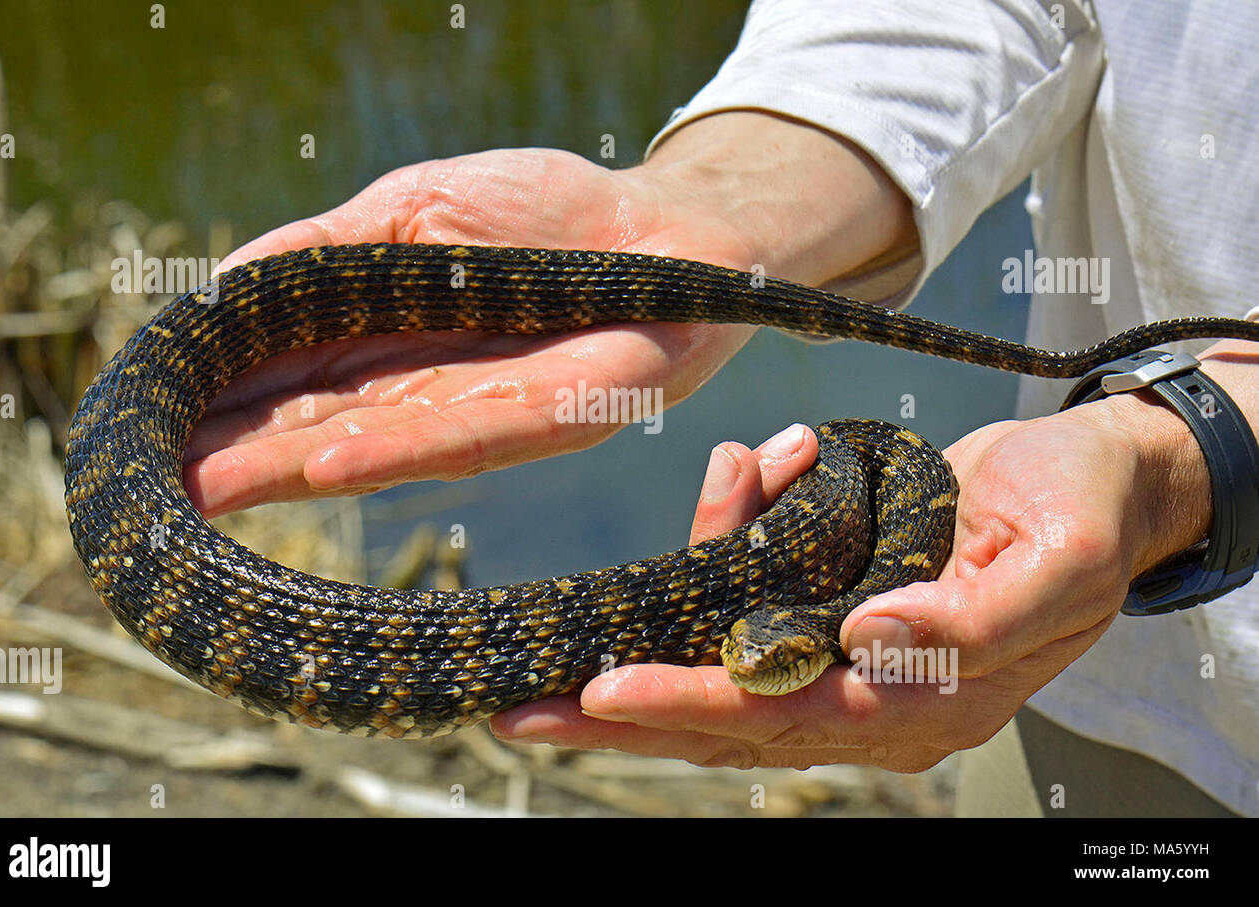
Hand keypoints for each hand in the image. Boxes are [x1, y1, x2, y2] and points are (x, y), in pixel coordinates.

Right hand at [185, 148, 757, 515]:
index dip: (216, 404)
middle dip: (234, 458)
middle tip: (149, 493)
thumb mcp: (412, 211)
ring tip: (204, 488)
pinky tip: (324, 463)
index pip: (283, 381)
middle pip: (315, 428)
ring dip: (288, 469)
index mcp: (383, 344)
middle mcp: (422, 392)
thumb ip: (323, 253)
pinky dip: (394, 448)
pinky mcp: (552, 415)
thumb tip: (219, 288)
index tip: (142, 432)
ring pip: (373, 444)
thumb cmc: (543, 210)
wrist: (665, 224)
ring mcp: (484, 411)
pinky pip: (465, 434)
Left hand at [490, 395, 1211, 770]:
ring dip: (668, 621)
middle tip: (522, 708)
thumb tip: (869, 647)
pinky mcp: (838, 613)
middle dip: (624, 713)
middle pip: (727, 717)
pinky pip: (755, 601)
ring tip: (648, 559)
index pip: (783, 717)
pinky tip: (740, 478)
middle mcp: (874, 694)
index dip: (691, 706)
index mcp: (928, 700)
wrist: (1103, 479)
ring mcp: (852, 659)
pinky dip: (728, 546)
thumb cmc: (1081, 511)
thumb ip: (969, 622)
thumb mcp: (1055, 560)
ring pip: (728, 662)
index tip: (604, 693)